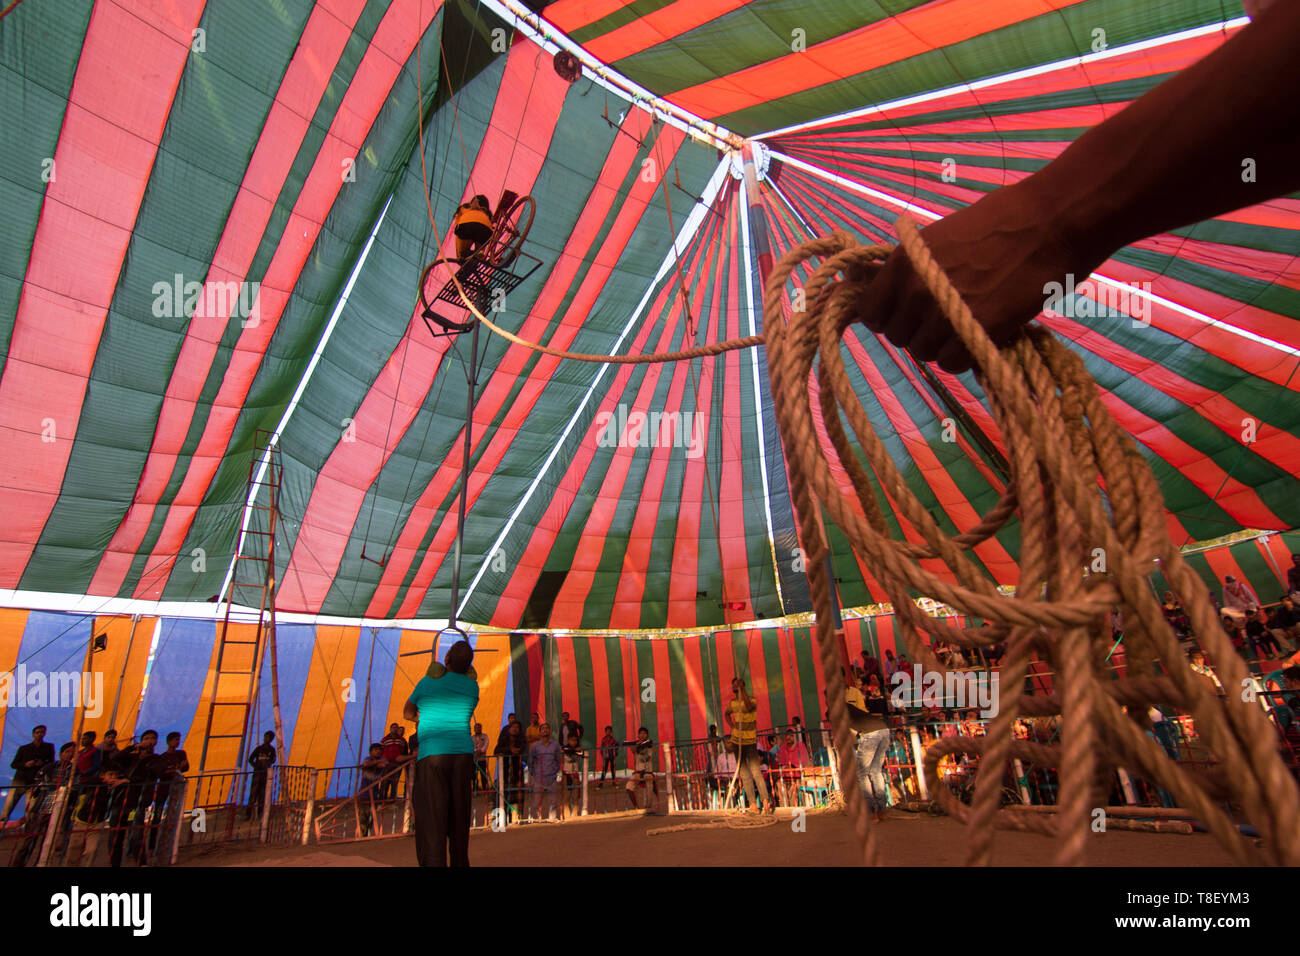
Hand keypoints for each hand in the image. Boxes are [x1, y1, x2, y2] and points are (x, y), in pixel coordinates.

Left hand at [855, 181, 1098, 372]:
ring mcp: (945, 314)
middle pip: (898, 338)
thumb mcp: (941, 236)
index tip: (905, 314)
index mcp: (903, 262)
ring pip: (924, 353)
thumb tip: (898, 293)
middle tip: (945, 319)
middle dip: (918, 332)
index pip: (871, 312)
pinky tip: (981, 336)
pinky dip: (964, 357)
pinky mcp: (976, 333)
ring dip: (942, 345)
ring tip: (966, 325)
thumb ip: (915, 268)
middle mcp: (916, 291)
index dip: (887, 317)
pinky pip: (952, 363)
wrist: (1052, 222)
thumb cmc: (1001, 220)